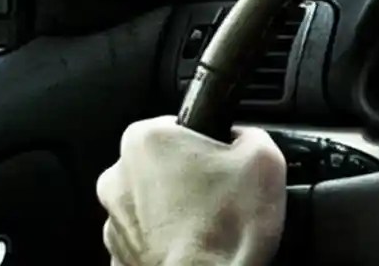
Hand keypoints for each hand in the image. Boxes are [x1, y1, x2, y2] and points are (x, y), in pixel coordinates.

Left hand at [96, 116, 286, 265]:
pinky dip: (169, 239)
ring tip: (211, 226)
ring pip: (153, 201)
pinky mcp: (118, 254)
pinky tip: (196, 246)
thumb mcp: (265, 158)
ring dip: (178, 208)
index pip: (183, 125)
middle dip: (191, 175)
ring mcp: (114, 219)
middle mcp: (118, 175)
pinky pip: (148, 236)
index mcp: (146, 140)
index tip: (226, 162)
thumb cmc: (228, 228)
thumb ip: (251, 133)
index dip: (210, 143)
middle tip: (223, 195)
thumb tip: (245, 140)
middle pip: (164, 163)